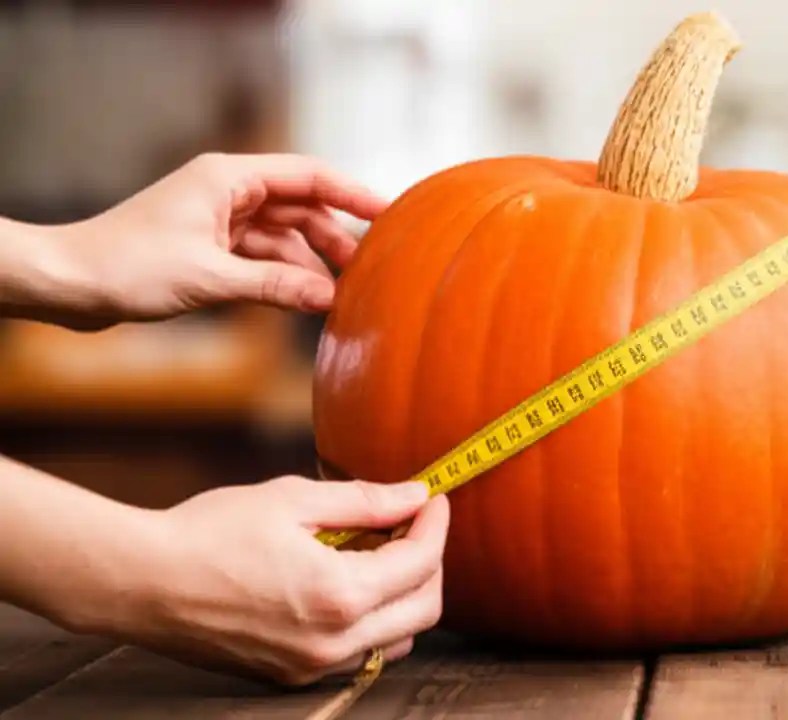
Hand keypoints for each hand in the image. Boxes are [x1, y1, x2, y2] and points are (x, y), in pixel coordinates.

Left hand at [39, 152, 387, 329]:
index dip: (351, 194)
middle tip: (369, 270)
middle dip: (335, 237)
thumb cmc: (126, 266)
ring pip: (283, 236)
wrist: (68, 283)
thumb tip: (328, 298)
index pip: (307, 176)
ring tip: (340, 294)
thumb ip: (274, 285)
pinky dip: (284, 275)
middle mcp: (227, 192)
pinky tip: (304, 298)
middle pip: (300, 207)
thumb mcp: (209, 278)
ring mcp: (218, 219)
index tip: (388, 214)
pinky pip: (262, 256)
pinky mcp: (209, 247)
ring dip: (310, 262)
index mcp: (227, 178)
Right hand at [84, 477, 448, 685]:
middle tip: (415, 525)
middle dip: (431, 563)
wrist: (142, 582)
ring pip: (397, 638)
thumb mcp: (293, 500)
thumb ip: (365, 501)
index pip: (421, 563)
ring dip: (404, 595)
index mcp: (340, 594)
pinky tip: (347, 581)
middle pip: (425, 609)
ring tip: (379, 551)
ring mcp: (313, 665)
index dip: (435, 525)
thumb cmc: (210, 532)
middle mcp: (335, 641)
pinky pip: (358, 652)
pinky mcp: (292, 675)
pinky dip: (371, 619)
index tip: (434, 498)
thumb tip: (414, 495)